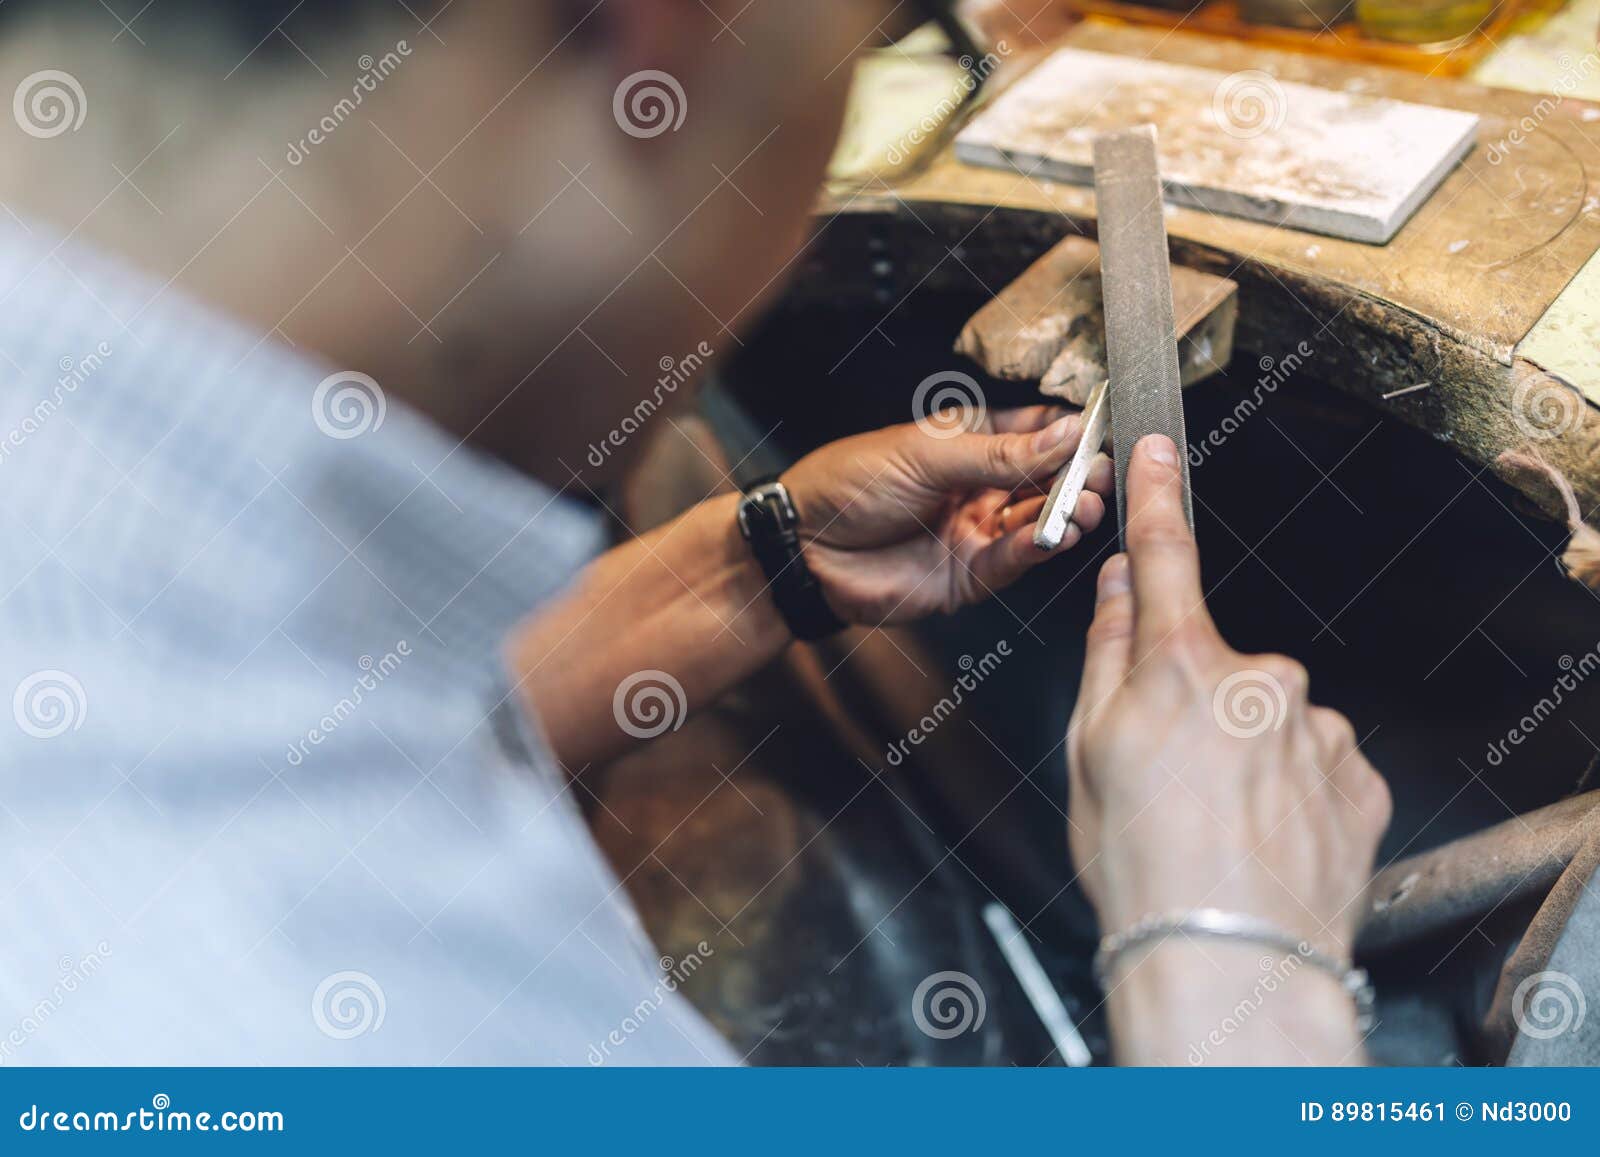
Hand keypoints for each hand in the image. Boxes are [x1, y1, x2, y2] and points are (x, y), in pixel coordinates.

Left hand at [783, 406, 1110, 624]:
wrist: (800, 547)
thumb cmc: (847, 484)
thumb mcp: (925, 453)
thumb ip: (999, 452)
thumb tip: (1066, 432)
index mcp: (969, 443)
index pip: (1037, 432)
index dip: (1072, 430)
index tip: (1104, 428)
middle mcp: (981, 488)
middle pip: (1048, 480)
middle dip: (1079, 475)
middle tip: (1100, 473)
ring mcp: (978, 532)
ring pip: (1038, 522)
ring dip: (1066, 513)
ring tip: (1083, 505)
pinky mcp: (970, 576)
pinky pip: (1015, 561)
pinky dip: (1039, 548)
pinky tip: (1056, 534)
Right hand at [1068, 435, 1390, 1062]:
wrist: (1232, 961)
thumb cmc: (1146, 869)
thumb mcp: (1088, 754)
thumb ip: (1107, 656)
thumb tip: (1115, 591)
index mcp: (1182, 667)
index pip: (1163, 557)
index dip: (1156, 498)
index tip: (1159, 450)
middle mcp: (1261, 682)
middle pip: (1216, 667)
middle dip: (1192, 707)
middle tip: (1164, 783)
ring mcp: (1318, 730)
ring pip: (1269, 720)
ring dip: (1243, 756)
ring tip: (1215, 828)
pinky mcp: (1359, 779)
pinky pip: (1313, 764)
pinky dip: (1287, 792)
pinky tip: (1260, 839)